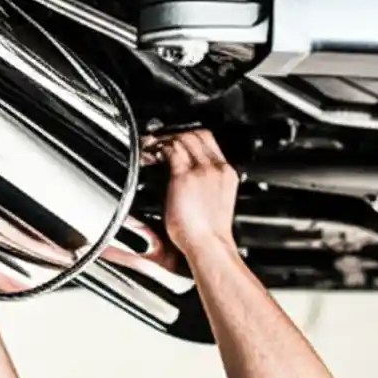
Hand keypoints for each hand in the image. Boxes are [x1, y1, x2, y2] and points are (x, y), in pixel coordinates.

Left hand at [144, 129, 239, 254]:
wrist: (209, 244)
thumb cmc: (209, 233)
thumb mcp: (217, 202)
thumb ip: (208, 185)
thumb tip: (193, 180)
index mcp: (226, 173)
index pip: (209, 140)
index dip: (191, 135)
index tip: (178, 139)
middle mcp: (216, 167)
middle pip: (197, 134)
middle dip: (177, 133)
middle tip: (162, 139)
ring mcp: (201, 170)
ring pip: (182, 138)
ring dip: (165, 139)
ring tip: (154, 145)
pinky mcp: (184, 176)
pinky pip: (171, 150)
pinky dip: (158, 148)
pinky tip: (152, 154)